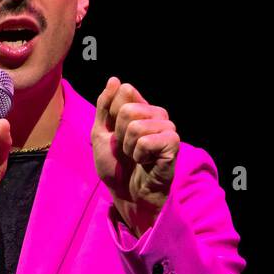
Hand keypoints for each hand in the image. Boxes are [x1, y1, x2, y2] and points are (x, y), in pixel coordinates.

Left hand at [92, 77, 177, 231]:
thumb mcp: (100, 133)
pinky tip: (146, 162)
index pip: (124, 91)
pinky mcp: (173, 143)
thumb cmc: (115, 166)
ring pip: (136, 125)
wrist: (125, 194)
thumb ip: (104, 106)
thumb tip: (115, 79)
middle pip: (128, 109)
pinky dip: (139, 155)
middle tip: (126, 150)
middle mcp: (157, 114)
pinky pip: (146, 141)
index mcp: (141, 107)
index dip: (111, 116)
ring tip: (136, 157)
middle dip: (119, 134)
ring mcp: (167, 128)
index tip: (115, 134)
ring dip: (128, 147)